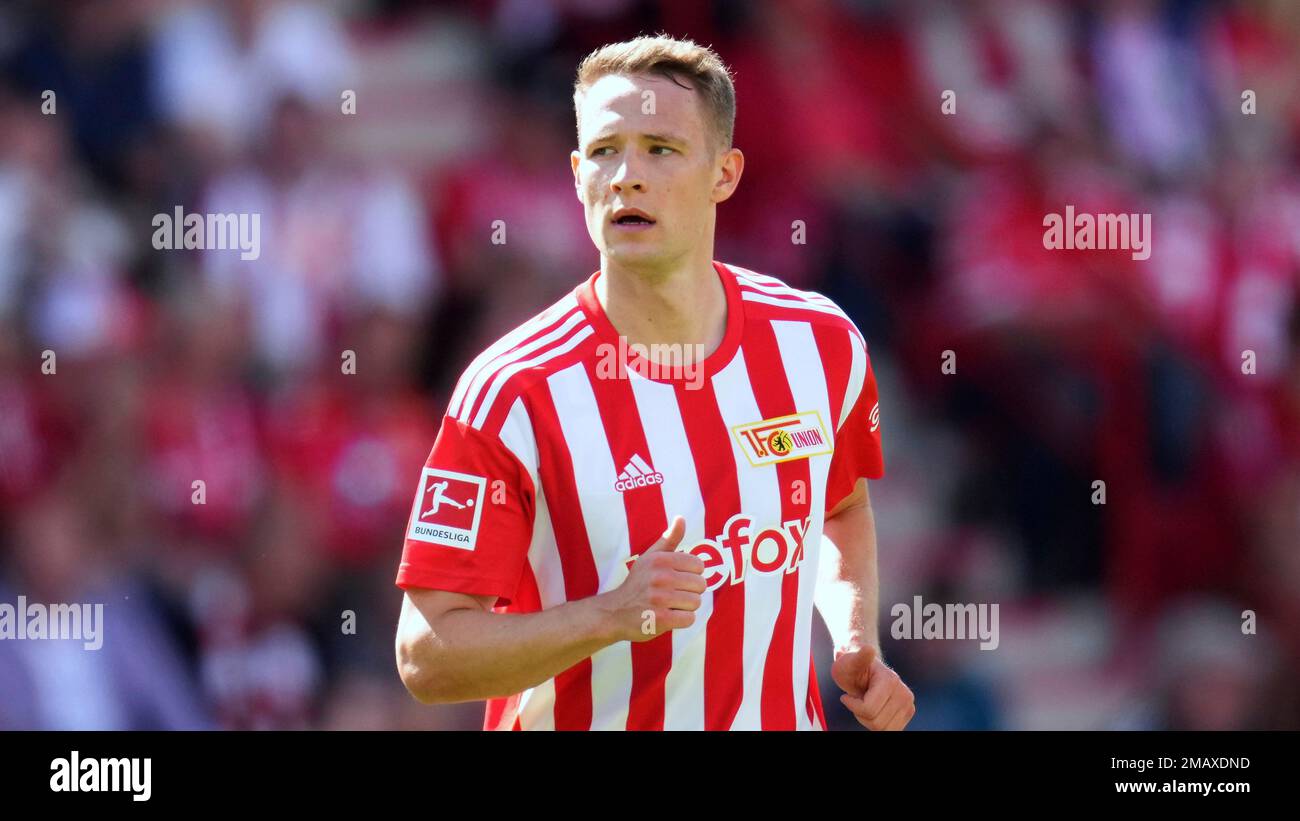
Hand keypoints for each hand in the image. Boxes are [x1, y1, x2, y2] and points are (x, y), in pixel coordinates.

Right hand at [601, 516, 705, 641]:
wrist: (614, 612)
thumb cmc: (638, 583)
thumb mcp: (650, 557)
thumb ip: (669, 539)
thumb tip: (681, 518)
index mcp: (660, 560)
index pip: (699, 565)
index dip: (691, 574)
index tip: (677, 579)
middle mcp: (660, 577)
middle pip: (700, 585)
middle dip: (690, 592)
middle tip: (673, 595)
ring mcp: (660, 599)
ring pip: (696, 602)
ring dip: (686, 607)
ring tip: (670, 605)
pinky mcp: (660, 619)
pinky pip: (689, 619)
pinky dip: (682, 620)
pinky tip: (668, 616)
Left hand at [831, 645, 914, 730]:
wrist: (864, 671)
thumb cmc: (852, 668)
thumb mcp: (848, 663)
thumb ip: (858, 658)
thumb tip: (868, 649)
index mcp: (890, 680)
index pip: (869, 709)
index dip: (853, 706)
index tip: (846, 696)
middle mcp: (904, 693)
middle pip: (876, 722)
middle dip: (861, 714)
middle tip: (858, 699)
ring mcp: (908, 704)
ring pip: (882, 728)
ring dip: (868, 720)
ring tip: (866, 703)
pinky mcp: (908, 713)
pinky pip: (889, 731)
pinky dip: (877, 724)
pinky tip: (874, 710)